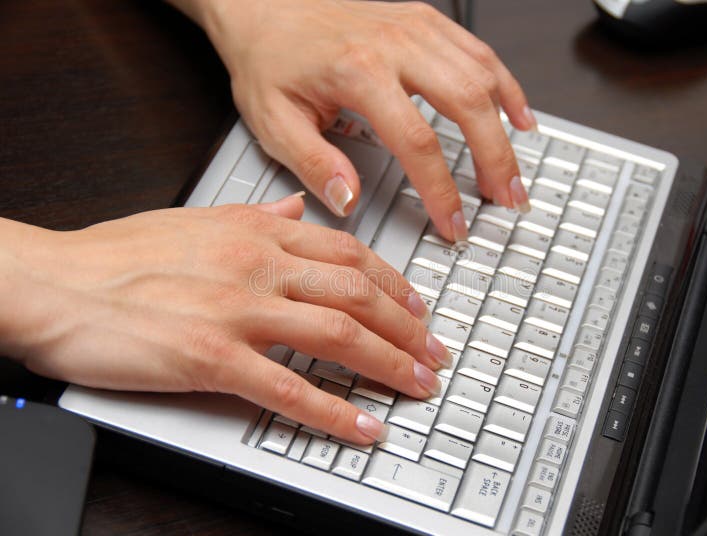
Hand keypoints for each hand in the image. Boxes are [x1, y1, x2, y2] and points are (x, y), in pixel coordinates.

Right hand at [0, 197, 450, 443]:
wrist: (55, 282)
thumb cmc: (117, 254)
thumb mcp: (198, 218)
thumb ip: (258, 214)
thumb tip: (299, 207)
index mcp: (256, 231)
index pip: (348, 254)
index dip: (394, 283)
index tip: (418, 306)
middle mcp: (256, 265)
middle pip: (357, 295)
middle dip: (407, 327)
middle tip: (434, 352)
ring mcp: (237, 311)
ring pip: (338, 336)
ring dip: (389, 364)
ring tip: (418, 385)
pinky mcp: (211, 357)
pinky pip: (289, 389)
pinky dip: (335, 411)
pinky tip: (364, 426)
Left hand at [175, 0, 535, 240]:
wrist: (264, 7)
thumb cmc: (269, 60)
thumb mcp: (273, 121)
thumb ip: (313, 163)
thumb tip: (349, 200)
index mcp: (358, 72)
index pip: (417, 141)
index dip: (441, 190)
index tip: (452, 223)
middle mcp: (395, 45)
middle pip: (467, 104)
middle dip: (494, 160)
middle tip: (506, 200)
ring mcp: (414, 28)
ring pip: (481, 76)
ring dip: (506, 129)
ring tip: (514, 173)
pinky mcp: (423, 22)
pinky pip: (479, 51)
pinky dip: (506, 85)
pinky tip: (520, 116)